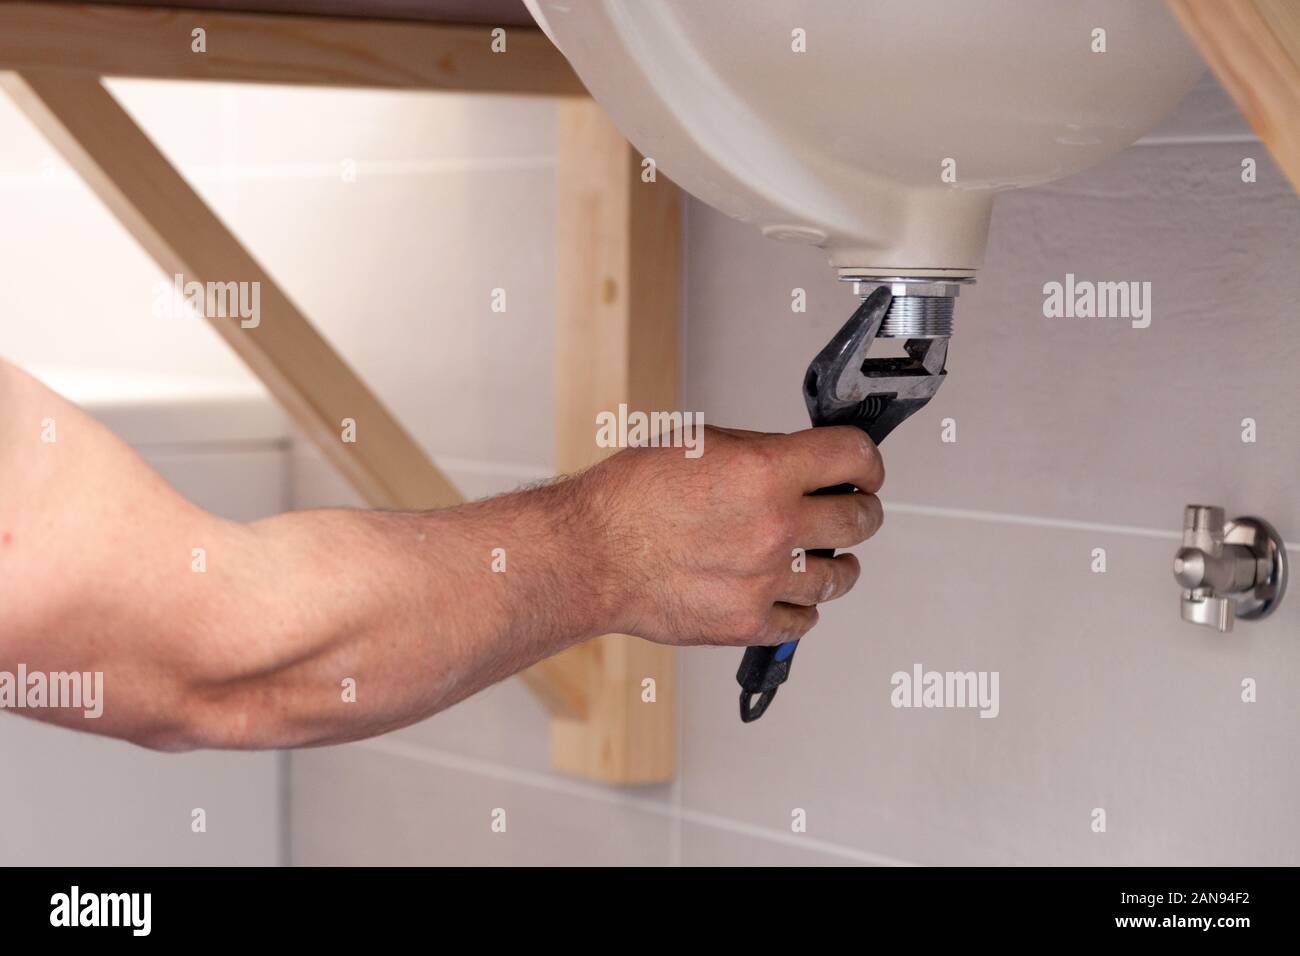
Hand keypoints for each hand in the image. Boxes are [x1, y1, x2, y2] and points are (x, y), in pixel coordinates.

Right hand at [578, 425, 883, 646]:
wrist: (590, 555)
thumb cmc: (630, 498)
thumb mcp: (701, 444)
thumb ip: (762, 454)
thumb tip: (801, 463)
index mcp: (766, 472)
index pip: (855, 456)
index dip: (867, 460)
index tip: (864, 469)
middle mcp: (774, 527)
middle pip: (861, 520)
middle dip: (862, 510)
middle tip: (853, 509)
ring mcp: (765, 580)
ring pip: (839, 577)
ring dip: (836, 563)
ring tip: (820, 556)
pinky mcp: (747, 623)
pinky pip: (804, 621)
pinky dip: (801, 607)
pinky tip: (787, 592)